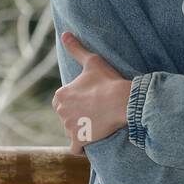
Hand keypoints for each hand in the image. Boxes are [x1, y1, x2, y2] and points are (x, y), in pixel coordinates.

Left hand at [52, 31, 132, 154]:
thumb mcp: (92, 61)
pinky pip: (76, 149)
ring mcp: (69, 128)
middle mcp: (61, 112)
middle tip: (96, 112)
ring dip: (82, 130)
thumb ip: (76, 49)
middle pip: (68, 117)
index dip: (77, 101)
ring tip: (98, 124)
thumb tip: (65, 34)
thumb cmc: (108, 81)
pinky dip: (81, 147)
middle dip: (78, 116)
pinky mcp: (79, 141)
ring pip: (73, 131)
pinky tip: (90, 142)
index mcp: (60, 95)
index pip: (64, 101)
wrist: (123, 101)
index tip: (90, 100)